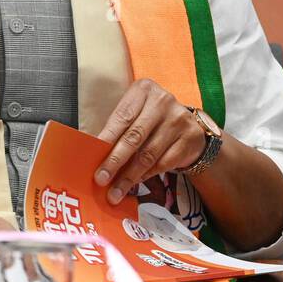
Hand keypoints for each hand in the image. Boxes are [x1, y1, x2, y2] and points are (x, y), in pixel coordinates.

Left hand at [94, 79, 206, 204]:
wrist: (188, 125)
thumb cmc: (151, 120)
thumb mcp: (135, 114)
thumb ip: (117, 129)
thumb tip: (94, 156)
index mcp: (144, 90)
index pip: (121, 117)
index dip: (106, 139)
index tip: (92, 158)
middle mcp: (163, 101)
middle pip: (134, 136)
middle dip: (115, 161)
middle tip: (101, 179)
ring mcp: (179, 119)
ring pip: (149, 154)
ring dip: (129, 176)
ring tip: (116, 191)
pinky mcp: (190, 137)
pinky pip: (164, 163)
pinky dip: (146, 176)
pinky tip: (135, 183)